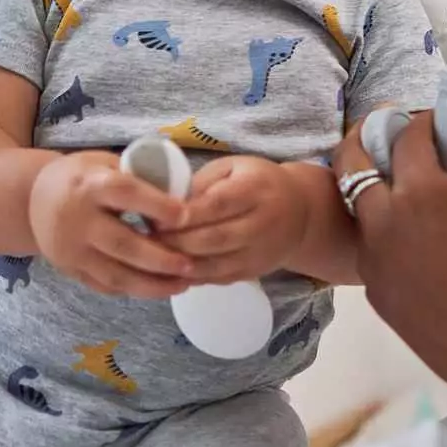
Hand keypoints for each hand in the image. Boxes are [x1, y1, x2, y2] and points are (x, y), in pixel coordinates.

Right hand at [28, 151, 196, 298]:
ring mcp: (71, 250)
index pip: (125, 194)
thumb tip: (183, 196)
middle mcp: (77, 220)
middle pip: (123, 244)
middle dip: (160, 259)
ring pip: (115, 276)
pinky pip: (106, 287)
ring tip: (182, 284)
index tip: (186, 216)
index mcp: (89, 185)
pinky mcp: (70, 271)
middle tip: (192, 265)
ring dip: (152, 285)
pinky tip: (158, 288)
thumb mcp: (104, 163)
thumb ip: (137, 178)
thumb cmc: (81, 177)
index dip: (157, 206)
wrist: (33, 199)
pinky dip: (134, 290)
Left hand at [160, 155, 310, 282]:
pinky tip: (170, 272)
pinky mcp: (254, 272)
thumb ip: (202, 182)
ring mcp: (259, 252)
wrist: (300, 212)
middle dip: (177, 241)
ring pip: (216, 265)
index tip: (156, 217)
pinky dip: (193, 278)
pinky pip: (219, 278)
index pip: (218, 205)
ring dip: (181, 264)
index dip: (186, 215)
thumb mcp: (233, 167)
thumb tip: (166, 202)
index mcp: (255, 190)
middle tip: (146, 239)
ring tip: (152, 257)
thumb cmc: (257, 182)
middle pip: (215, 239)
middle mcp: (262, 224)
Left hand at [342, 98, 446, 432]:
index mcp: (421, 196)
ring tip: (402, 183)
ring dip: (369, 187)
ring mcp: (375, 266)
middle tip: (392, 135)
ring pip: (355, 210)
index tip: (439, 123)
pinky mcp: (378, 299)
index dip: (419, 120)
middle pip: (352, 163)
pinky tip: (414, 238)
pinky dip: (381, 232)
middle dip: (367, 140)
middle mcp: (384, 226)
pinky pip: (368, 252)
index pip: (404, 137)